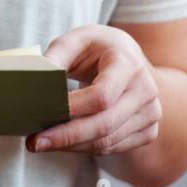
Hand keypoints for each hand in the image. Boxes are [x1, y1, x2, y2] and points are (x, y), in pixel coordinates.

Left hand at [25, 24, 162, 156]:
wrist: (129, 59)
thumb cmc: (98, 48)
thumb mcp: (77, 39)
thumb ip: (57, 55)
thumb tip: (38, 77)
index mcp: (128, 63)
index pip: (102, 95)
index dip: (73, 108)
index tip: (44, 114)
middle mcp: (145, 89)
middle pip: (105, 124)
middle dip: (66, 136)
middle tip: (35, 142)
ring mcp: (151, 113)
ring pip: (107, 141)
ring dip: (72, 146)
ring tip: (43, 143)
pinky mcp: (148, 131)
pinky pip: (113, 147)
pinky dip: (85, 147)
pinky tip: (64, 142)